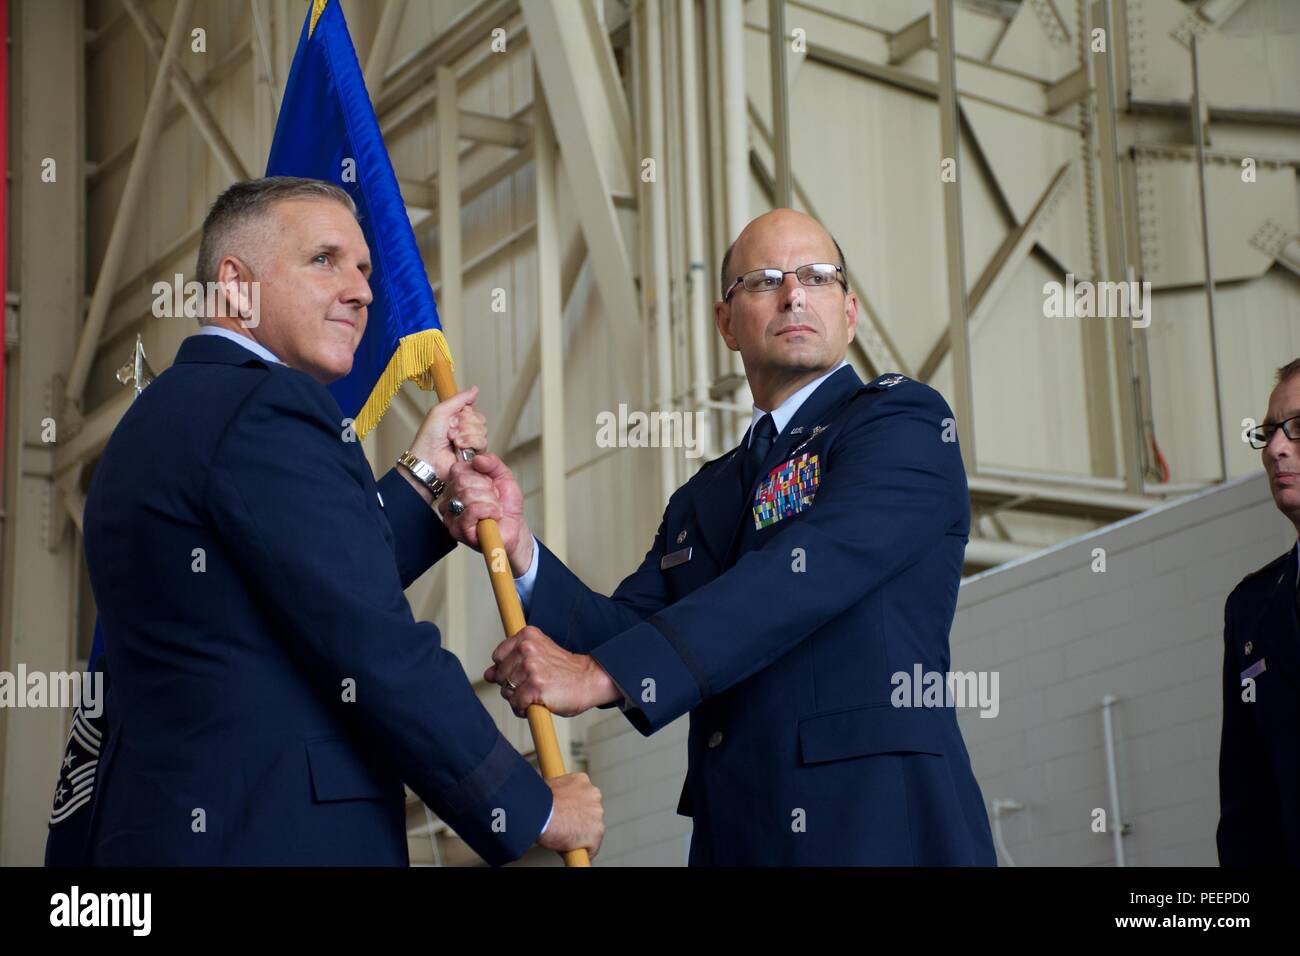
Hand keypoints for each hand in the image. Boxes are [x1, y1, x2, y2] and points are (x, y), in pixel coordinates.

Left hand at [409, 386, 485, 483]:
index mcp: (458, 418)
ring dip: (465, 434)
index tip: (451, 419)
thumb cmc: (429, 438)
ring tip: (452, 441)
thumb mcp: (441, 411)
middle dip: (464, 424)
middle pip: (480, 419)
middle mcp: (466, 430)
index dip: (464, 414)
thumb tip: (475, 389)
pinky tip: (459, 447)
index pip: (473, 410)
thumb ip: (460, 399)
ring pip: (482, 430)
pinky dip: (470, 443)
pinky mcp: (476, 454)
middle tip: (449, 431)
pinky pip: (483, 443)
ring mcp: (471, 443)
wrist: (428, 459)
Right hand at [441, 453, 532, 572]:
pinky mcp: (458, 530)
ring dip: (490, 502)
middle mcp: (449, 499)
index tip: (490, 485)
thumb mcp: (504, 476)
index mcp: (457, 484)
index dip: (480, 475)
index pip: (458, 469)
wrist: (514, 528)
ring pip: (468, 495)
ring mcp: (451, 515)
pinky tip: (494, 516)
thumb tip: (477, 459)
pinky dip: (489, 511)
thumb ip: (492, 463)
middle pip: (462, 481)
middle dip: (487, 489)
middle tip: (494, 499)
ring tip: (495, 509)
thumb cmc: (506, 505)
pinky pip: (472, 511)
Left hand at [485, 625, 619, 717]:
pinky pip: (516, 704)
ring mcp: (531, 668)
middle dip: (512, 685)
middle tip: (533, 686)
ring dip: (518, 699)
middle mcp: (528, 649)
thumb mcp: (537, 656)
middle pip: (500, 675)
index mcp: (527, 636)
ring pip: (507, 691)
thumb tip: (487, 674)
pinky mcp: (536, 687)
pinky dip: (523, 709)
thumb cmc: (564, 671)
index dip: (508, 669)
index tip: (523, 673)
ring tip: (536, 695)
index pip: (498, 656)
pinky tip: (536, 705)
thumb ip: (511, 662)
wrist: (589, 680)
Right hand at [538, 772, 603, 857]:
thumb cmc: (537, 800)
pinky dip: (582, 850)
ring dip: (581, 834)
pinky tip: (569, 849)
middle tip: (563, 825)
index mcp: (582, 781)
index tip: (567, 813)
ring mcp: (597, 815)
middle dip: (580, 819)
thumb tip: (554, 800)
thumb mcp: (549, 786)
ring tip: (563, 836)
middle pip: (590, 812)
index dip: (574, 806)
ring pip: (592, 829)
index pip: (583, 796)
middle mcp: (594, 795)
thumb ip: (560, 792)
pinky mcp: (596, 833)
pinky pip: (591, 847)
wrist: (538, 811)